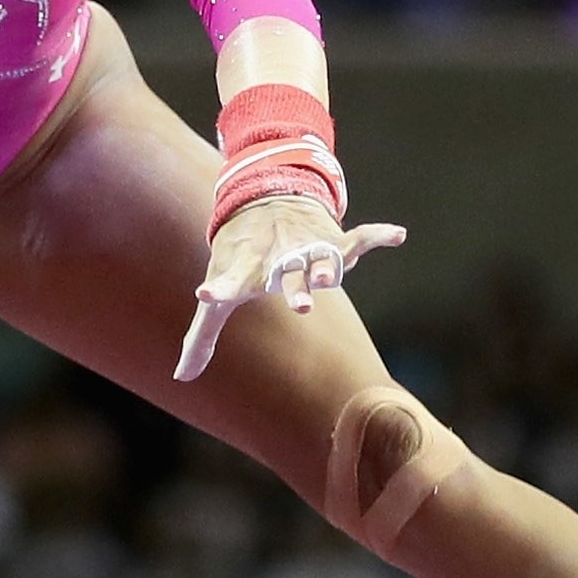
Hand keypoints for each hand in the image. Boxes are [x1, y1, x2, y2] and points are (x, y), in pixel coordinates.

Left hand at [173, 194, 407, 383]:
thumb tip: (181, 378)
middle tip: (303, 305)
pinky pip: (358, 237)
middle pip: (287, 276)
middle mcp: (277, 259)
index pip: (228, 283)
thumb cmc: (239, 255)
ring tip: (333, 276)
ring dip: (328, 267)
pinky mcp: (331, 238)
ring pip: (322, 258)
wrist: (262, 198)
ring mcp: (306, 247)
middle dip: (295, 288)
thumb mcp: (220, 288)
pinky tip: (396, 234)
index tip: (205, 295)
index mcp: (245, 272)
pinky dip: (377, 235)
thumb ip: (202, 337)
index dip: (216, 291)